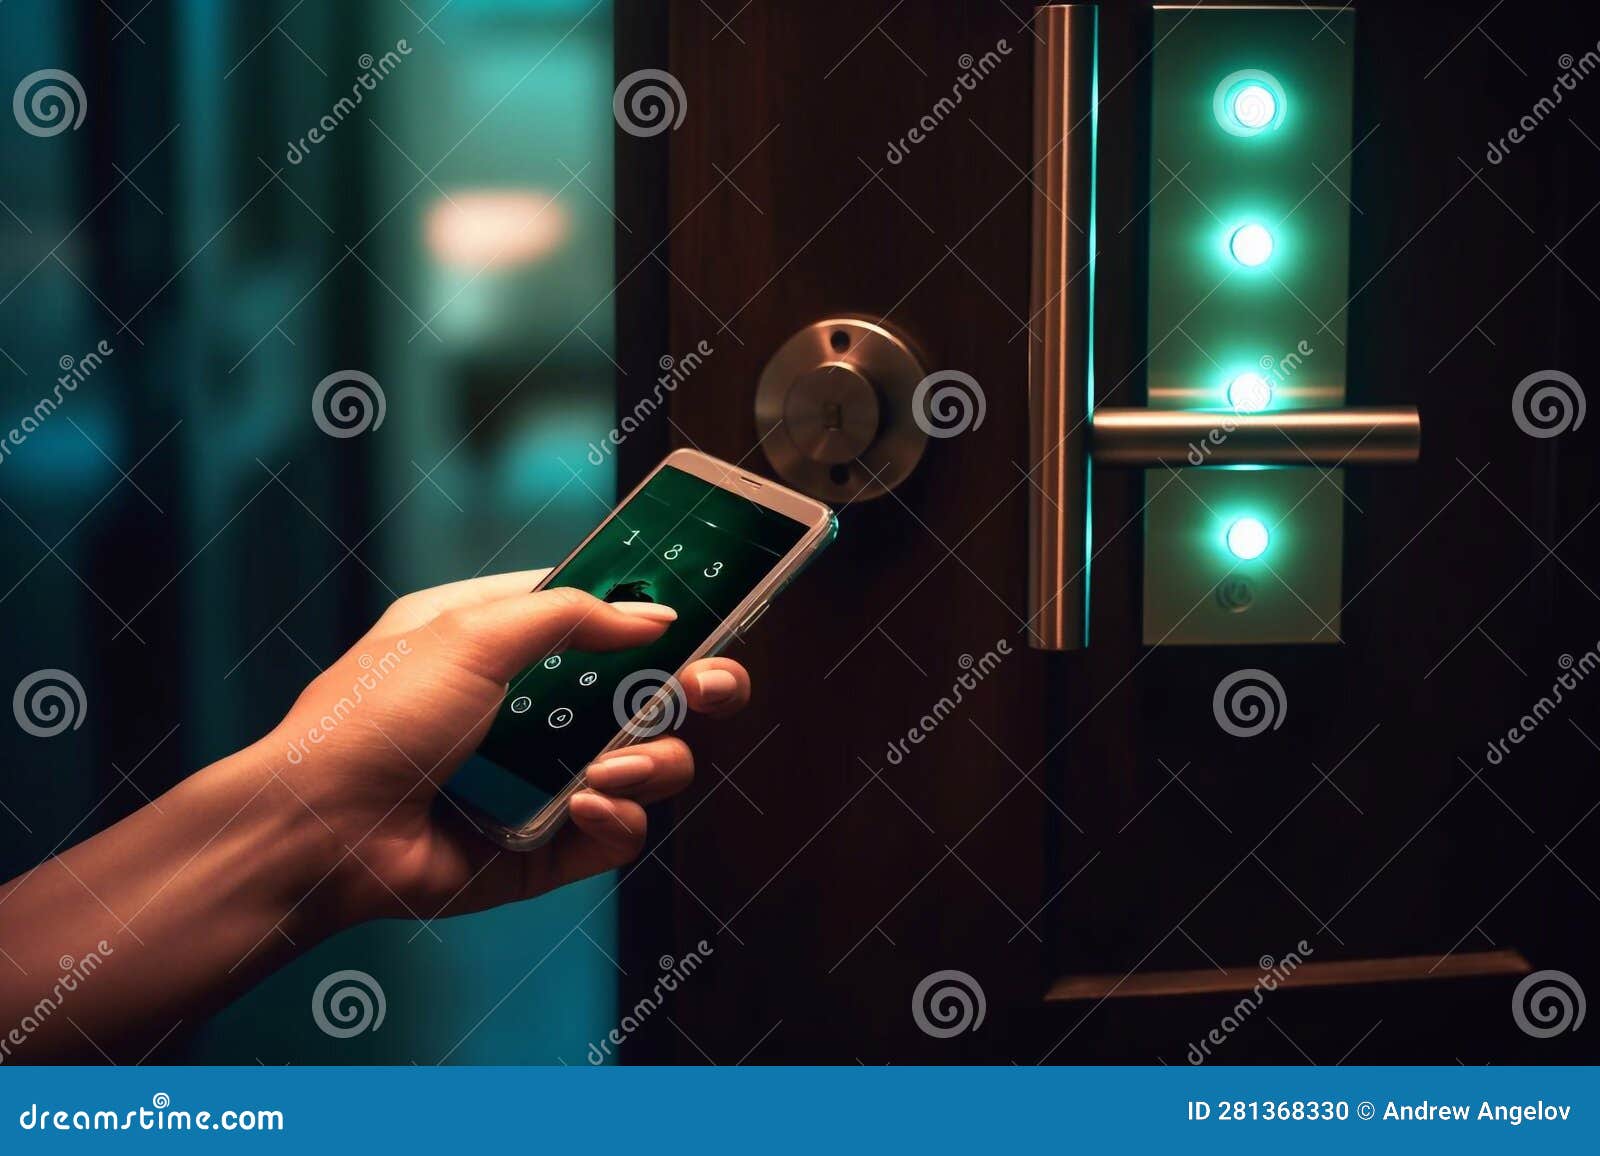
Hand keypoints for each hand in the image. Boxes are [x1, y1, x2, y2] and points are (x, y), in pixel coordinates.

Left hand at [250, 570, 747, 924]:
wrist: (320, 833)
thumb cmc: (372, 718)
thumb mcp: (468, 634)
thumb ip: (573, 617)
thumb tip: (656, 618)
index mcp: (504, 640)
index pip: (602, 615)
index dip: (655, 612)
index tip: (704, 609)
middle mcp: (531, 707)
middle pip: (646, 692)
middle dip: (693, 688)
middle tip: (709, 687)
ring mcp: (542, 778)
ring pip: (647, 763)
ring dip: (653, 760)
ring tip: (614, 767)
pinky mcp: (545, 846)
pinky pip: (616, 831)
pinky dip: (617, 819)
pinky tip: (586, 808)